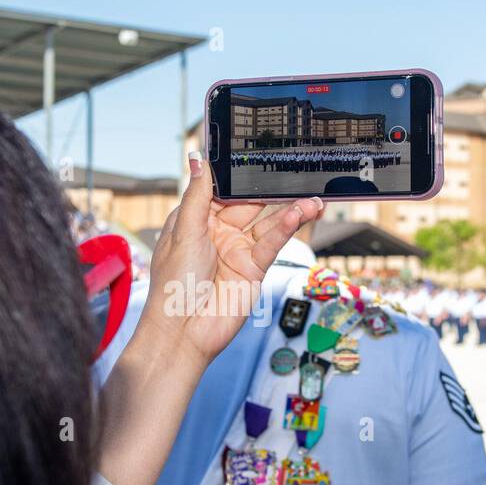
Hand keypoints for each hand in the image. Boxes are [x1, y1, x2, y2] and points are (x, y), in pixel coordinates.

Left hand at [138, 152, 323, 366]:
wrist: (184, 331)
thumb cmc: (173, 284)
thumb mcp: (184, 232)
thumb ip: (198, 195)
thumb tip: (198, 159)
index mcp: (195, 219)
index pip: (221, 189)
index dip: (239, 174)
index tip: (258, 152)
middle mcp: (218, 232)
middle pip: (250, 203)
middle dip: (271, 189)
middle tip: (294, 171)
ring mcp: (237, 250)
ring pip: (267, 223)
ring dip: (290, 210)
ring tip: (312, 199)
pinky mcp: (253, 268)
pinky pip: (272, 243)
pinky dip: (286, 228)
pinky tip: (299, 215)